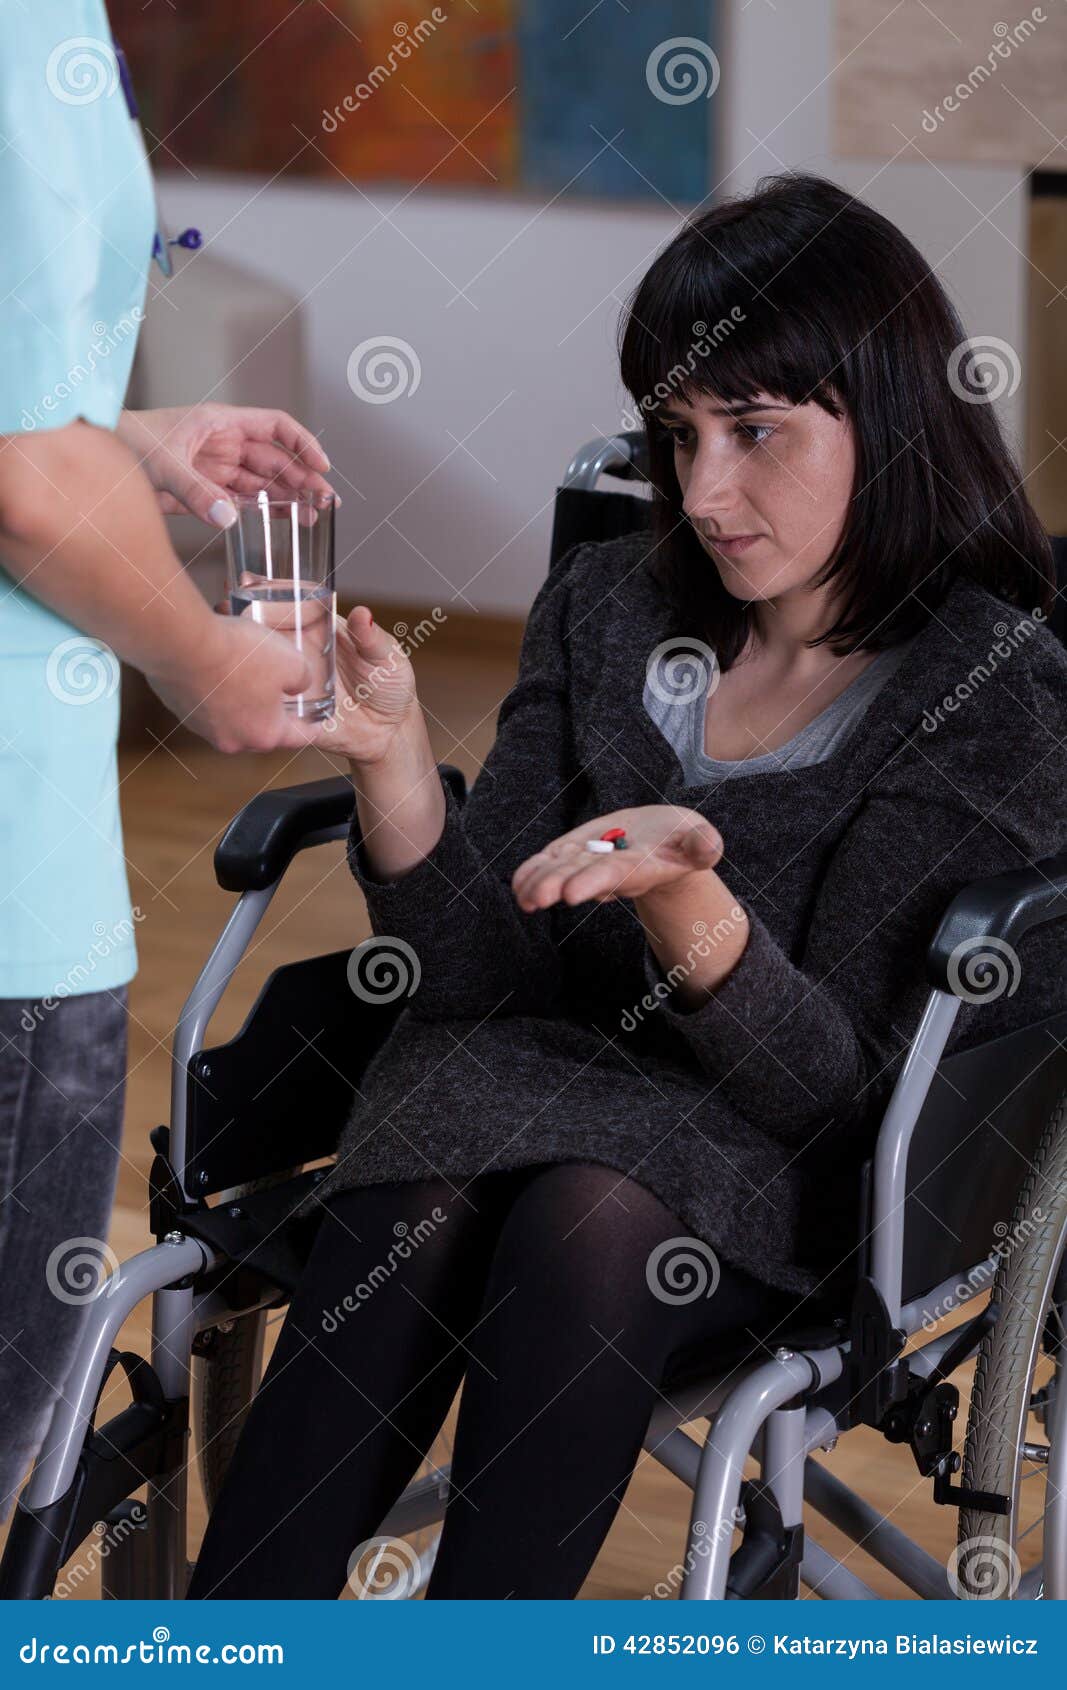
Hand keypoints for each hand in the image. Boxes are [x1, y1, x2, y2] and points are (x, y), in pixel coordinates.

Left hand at [116, 404, 333, 526]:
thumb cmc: (124, 441)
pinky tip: (283, 523)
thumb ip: (196, 491)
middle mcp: (223, 445)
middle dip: (302, 478)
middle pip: (275, 460)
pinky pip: (242, 502)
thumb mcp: (163, 464)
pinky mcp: (204, 493)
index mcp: (221, 423)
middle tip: (325, 502)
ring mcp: (215, 469)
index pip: (276, 427)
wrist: (95, 454)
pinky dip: (263, 512)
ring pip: (263, 483)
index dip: (302, 444)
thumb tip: (227, 517)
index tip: (322, 466)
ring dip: (287, 498)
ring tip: (312, 517)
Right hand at [145, 614, 324, 754]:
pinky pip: (208, 703)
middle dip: (272, 710)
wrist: (183, 644)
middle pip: (262, 728)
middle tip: (278, 690)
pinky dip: (216, 689)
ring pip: (232, 716)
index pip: (299, 737)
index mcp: (265, 735)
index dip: (312, 727)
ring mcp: (203, 728)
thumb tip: (298, 685)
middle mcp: (233, 740)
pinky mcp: (181, 710)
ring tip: (245, 671)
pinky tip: (219, 666)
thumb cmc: (239, 656)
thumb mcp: (292, 661)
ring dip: (241, 698)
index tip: (318, 724)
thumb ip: (303, 679)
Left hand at [512, 807, 723, 912]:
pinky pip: (551, 864)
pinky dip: (533, 872)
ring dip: (539, 883)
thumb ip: (702, 845)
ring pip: (561, 872)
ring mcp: (590, 861)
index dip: (592, 883)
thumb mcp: (699, 838)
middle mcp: (610, 871)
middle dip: (557, 886)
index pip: (613, 875)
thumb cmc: (684, 840)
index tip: (571, 894)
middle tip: (536, 899)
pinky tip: (518, 883)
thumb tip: (710, 849)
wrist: (664, 840)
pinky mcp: (576, 851)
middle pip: (580, 877)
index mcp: (639, 868)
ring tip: (522, 896)